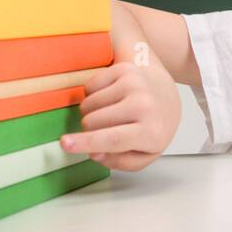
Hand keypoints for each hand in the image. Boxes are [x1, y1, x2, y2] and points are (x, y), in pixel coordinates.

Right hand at [58, 60, 181, 171]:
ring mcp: (135, 84)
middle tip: (109, 127)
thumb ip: (119, 161)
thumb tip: (94, 152)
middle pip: (93, 122)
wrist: (166, 95)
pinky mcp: (125, 70)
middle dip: (90, 129)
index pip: (113, 139)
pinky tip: (112, 98)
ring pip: (88, 104)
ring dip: (92, 112)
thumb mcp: (144, 155)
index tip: (64, 143)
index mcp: (151, 132)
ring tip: (113, 112)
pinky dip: (94, 95)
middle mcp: (144, 105)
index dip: (86, 143)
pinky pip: (90, 86)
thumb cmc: (152, 128)